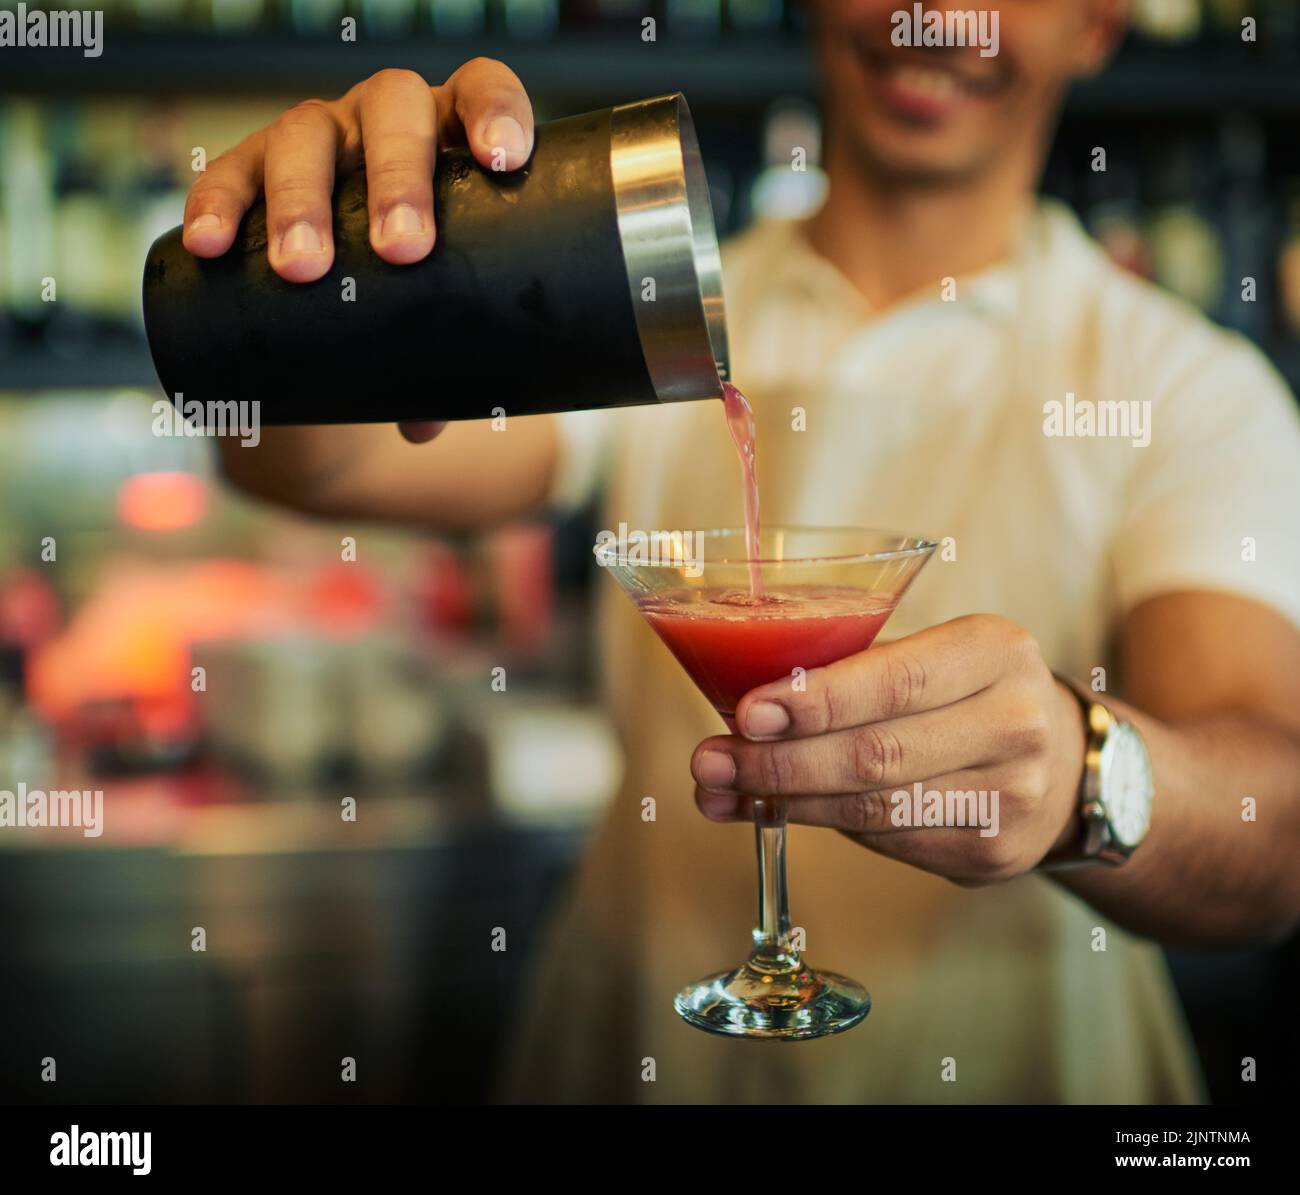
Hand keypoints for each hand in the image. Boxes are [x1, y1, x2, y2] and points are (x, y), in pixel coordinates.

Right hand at [181, 60, 534, 443]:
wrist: (339, 281)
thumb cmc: (413, 288)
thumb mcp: (441, 313)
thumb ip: (446, 366)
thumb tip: (422, 425)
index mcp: (450, 134)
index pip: (480, 90)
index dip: (496, 112)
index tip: (504, 160)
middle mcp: (383, 119)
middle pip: (392, 111)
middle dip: (397, 178)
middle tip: (401, 249)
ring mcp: (318, 136)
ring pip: (305, 136)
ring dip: (302, 198)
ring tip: (302, 266)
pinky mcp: (251, 164)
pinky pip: (228, 171)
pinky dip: (216, 203)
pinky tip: (208, 245)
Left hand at [689, 615, 1088, 884]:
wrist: (1061, 763)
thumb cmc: (964, 695)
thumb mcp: (933, 654)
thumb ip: (853, 669)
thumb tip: (740, 706)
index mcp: (994, 650)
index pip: (895, 680)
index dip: (815, 701)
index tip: (745, 713)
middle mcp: (1015, 722)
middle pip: (876, 754)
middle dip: (778, 761)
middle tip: (709, 762)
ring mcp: (1012, 796)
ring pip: (874, 809)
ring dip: (785, 801)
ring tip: (721, 792)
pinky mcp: (993, 853)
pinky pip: (886, 842)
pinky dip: (821, 826)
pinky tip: (774, 811)